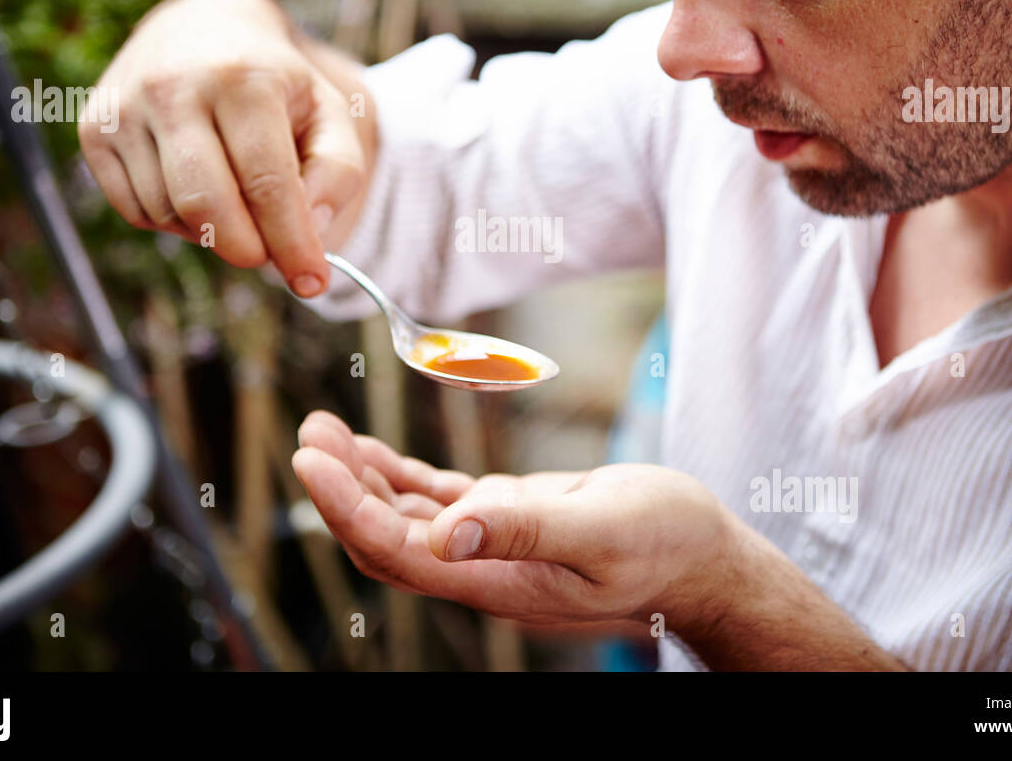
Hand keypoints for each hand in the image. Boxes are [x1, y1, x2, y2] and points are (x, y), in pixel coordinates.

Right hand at [77, 0, 373, 295]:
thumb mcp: (329, 113)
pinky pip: (135, 210)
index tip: (313, 284)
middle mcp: (174, 86)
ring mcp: (125, 106)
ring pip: (169, 213)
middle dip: (247, 248)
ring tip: (234, 195)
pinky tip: (194, 186)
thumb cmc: (275, 84)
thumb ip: (339, 171)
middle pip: (206, 206)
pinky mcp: (94, 128)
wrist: (202, 27)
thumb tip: (309, 228)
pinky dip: (173, 220)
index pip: (267, 183)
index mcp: (242, 77)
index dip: (291, 243)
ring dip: (210, 230)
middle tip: (269, 254)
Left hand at [291, 410, 734, 631]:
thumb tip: (446, 532)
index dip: (348, 508)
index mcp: (499, 579)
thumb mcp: (604, 530)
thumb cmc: (665, 541)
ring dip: (363, 478)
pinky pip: (437, 503)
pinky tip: (376, 453)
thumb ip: (526, 529)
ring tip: (325, 431)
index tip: (312, 461)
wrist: (701, 553)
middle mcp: (484, 569)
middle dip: (342, 489)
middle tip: (310, 434)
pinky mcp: (507, 520)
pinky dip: (401, 477)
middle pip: (388, 538)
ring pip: (406, 519)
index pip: (400, 551)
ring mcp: (492, 546)